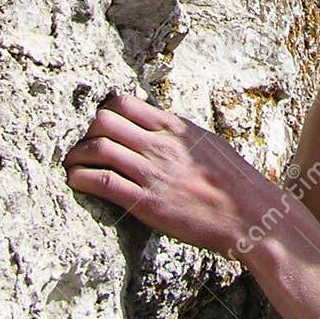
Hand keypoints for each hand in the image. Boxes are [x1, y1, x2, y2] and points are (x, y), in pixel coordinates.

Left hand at [63, 90, 271, 254]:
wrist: (247, 215)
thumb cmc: (233, 181)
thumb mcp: (207, 142)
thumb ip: (178, 132)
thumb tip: (156, 124)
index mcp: (175, 127)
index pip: (124, 103)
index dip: (104, 112)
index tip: (99, 126)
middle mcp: (160, 144)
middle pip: (103, 121)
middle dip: (86, 132)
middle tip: (83, 146)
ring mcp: (152, 172)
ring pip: (97, 149)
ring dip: (76, 156)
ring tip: (72, 165)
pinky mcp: (145, 202)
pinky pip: (102, 182)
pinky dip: (81, 179)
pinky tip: (76, 182)